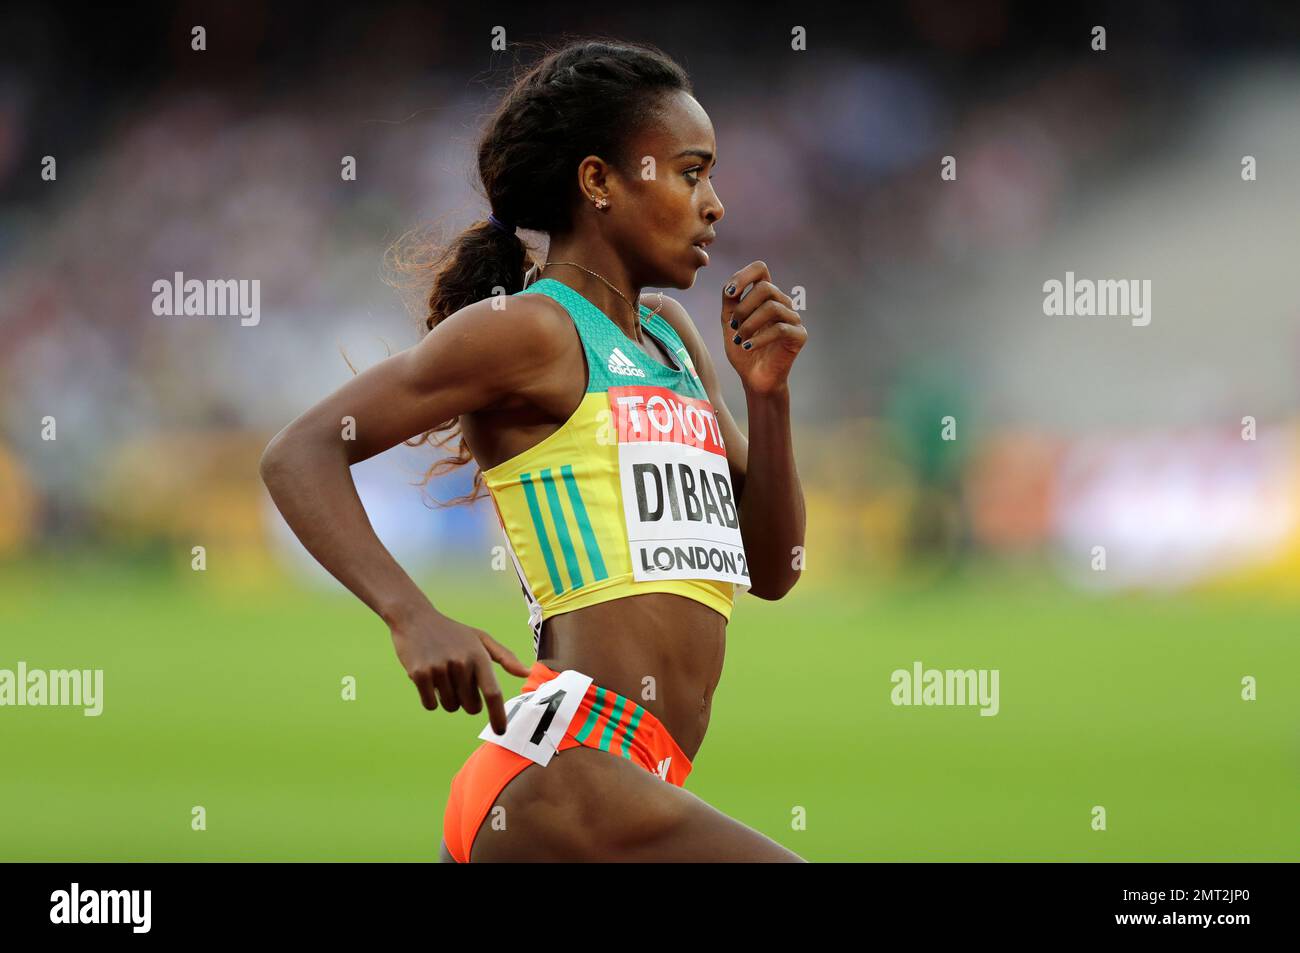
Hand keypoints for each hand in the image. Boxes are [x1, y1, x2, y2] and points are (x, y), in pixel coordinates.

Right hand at [389, 609, 529, 734]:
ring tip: (442, 675)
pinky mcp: (420, 674)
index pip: (492, 693)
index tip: (500, 731)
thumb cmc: (453, 632)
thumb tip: (526, 673)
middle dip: (467, 701)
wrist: (415, 618)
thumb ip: (505, 657)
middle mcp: (461, 663)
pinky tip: (428, 678)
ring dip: (448, 698)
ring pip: (451, 706)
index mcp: (479, 656)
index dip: (498, 715)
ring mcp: (440, 669)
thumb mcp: (481, 638)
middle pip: (471, 706)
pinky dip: (430, 698)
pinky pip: (431, 705)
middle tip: (459, 682)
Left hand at [721, 261, 807, 395]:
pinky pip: (780, 328)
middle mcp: (782, 302)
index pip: (760, 269)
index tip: (729, 294)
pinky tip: (748, 347)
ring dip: (749, 324)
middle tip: (733, 327)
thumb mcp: (729, 321)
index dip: (743, 276)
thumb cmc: (743, 348)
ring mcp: (793, 318)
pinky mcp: (799, 335)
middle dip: (743, 308)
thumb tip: (731, 286)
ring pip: (772, 307)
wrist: (754, 378)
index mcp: (766, 296)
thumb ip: (730, 301)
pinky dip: (760, 338)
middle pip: (765, 288)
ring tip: (740, 339)